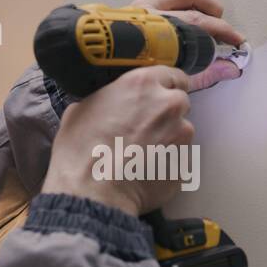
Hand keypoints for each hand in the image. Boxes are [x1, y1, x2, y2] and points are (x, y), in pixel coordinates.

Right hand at [41, 65, 192, 216]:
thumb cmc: (81, 150)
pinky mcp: (185, 164)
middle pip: (179, 102)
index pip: (171, 74)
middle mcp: (169, 105)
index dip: (165, 85)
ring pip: (181, 132)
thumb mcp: (82, 109)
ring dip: (167, 139)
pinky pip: (178, 159)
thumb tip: (110, 103)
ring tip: (141, 156)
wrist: (92, 191)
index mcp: (143, 84)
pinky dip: (166, 163)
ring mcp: (181, 135)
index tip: (159, 95)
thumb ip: (108, 99)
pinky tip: (145, 172)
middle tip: (143, 130)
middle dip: (165, 113)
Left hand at [131, 0, 245, 92]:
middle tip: (217, 24)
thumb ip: (204, 74)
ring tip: (198, 4)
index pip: (199, 24)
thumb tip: (230, 69)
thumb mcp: (171, 76)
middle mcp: (149, 8)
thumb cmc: (131, 72)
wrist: (102, 69)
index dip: (223, 30)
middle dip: (212, 8)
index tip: (236, 39)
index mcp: (157, 30)